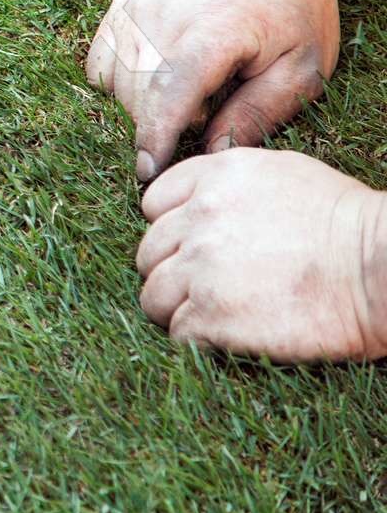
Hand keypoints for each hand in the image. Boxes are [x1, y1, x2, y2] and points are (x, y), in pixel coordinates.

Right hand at [86, 0, 336, 182]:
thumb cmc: (292, 10)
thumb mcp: (302, 69)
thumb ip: (258, 113)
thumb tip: (211, 152)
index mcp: (216, 31)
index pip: (169, 95)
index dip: (155, 138)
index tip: (149, 172)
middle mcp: (166, 15)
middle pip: (138, 94)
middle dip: (156, 127)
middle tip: (195, 128)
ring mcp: (139, 5)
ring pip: (115, 81)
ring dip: (139, 105)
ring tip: (184, 99)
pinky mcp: (124, 3)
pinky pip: (100, 58)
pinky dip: (117, 81)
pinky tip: (152, 81)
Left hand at [136, 148, 386, 360]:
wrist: (381, 268)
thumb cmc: (345, 224)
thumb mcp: (281, 174)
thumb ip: (227, 185)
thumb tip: (199, 203)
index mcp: (213, 178)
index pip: (153, 205)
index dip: (170, 230)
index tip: (190, 247)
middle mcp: (197, 219)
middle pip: (148, 253)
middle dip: (169, 272)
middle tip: (201, 288)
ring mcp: (200, 268)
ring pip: (153, 296)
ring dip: (175, 309)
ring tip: (209, 316)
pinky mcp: (211, 315)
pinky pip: (178, 332)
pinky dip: (195, 338)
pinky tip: (225, 336)